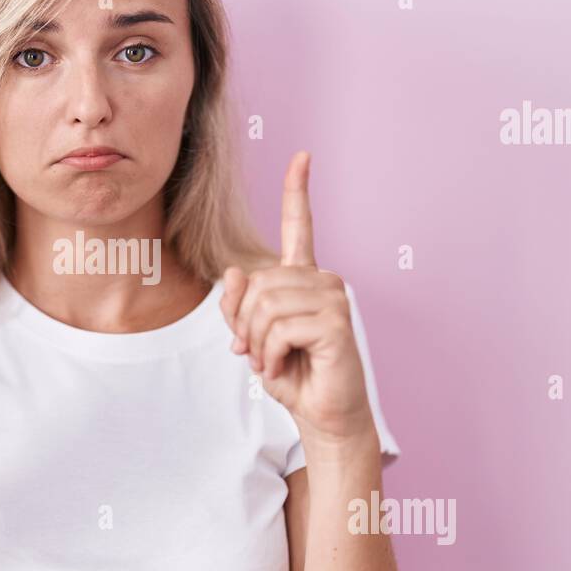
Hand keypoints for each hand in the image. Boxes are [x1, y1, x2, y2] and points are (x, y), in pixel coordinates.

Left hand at [219, 151, 373, 445]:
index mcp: (303, 279)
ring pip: (265, 304)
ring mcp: (333, 298)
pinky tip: (283, 368)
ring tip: (270, 362)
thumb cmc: (293, 374)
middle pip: (258, 283)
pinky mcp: (336, 323)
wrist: (324, 414)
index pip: (301, 227)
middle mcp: (323, 280)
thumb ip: (238, 306)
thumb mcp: (252, 338)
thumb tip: (234, 273)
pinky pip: (279, 328)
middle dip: (245, 324)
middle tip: (257, 354)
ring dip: (256, 342)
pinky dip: (270, 354)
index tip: (303, 156)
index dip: (298, 191)